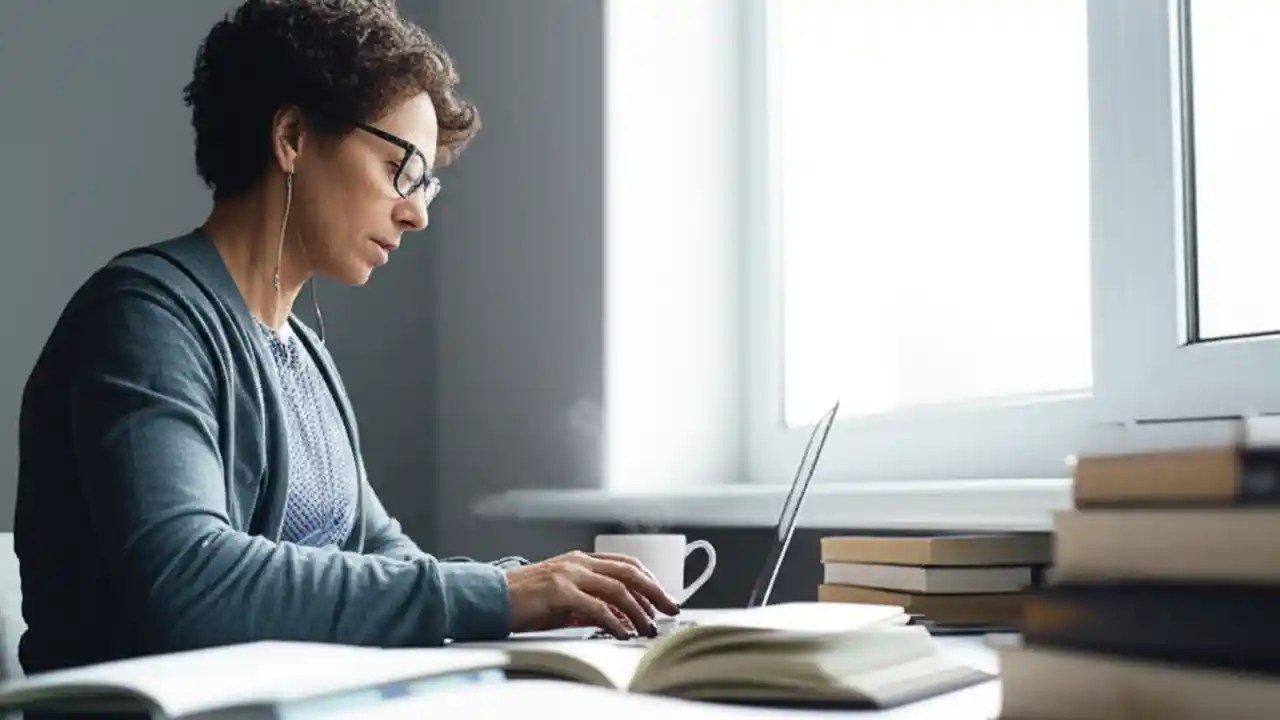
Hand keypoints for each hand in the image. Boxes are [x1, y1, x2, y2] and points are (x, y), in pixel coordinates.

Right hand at [505, 550, 681, 638]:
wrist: (490, 597)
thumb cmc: (523, 600)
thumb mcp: (562, 599)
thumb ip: (588, 603)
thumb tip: (618, 618)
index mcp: (579, 561)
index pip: (625, 564)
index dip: (649, 579)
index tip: (663, 596)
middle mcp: (577, 563)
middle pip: (629, 572)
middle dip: (654, 591)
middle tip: (671, 607)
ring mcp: (569, 575)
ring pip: (617, 589)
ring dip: (639, 610)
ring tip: (649, 627)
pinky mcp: (559, 591)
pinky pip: (597, 607)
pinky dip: (615, 621)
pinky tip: (624, 632)